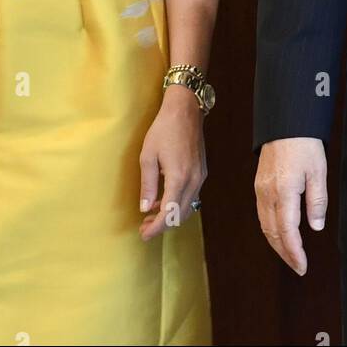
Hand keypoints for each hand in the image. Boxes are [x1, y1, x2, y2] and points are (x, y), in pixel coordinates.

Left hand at [138, 85, 206, 240]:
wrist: (186, 111)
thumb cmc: (163, 130)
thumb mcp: (148, 156)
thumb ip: (148, 184)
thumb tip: (145, 208)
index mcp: (179, 178)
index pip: (168, 214)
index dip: (156, 228)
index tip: (144, 235)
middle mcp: (193, 181)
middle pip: (180, 215)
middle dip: (162, 224)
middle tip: (144, 226)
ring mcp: (200, 177)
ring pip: (188, 207)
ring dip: (171, 215)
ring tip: (151, 214)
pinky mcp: (202, 172)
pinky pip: (191, 196)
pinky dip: (178, 203)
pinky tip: (163, 198)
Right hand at [254, 137, 327, 275]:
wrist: (285, 123)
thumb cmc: (304, 144)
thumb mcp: (318, 172)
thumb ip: (317, 201)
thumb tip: (315, 227)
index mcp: (284, 192)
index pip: (287, 232)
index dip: (294, 252)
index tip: (302, 266)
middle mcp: (268, 194)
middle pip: (273, 233)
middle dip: (285, 253)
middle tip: (298, 267)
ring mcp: (260, 190)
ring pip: (265, 226)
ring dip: (276, 244)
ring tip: (290, 255)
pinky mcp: (258, 186)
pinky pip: (262, 215)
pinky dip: (270, 230)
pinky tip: (279, 234)